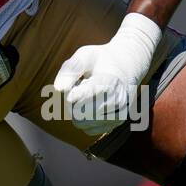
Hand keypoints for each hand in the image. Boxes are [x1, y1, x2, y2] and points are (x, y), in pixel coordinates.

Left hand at [52, 13, 160, 135]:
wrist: (126, 67)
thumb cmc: (101, 60)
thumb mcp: (85, 55)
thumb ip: (71, 69)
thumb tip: (59, 89)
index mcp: (110, 82)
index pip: (85, 96)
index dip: (74, 94)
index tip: (73, 89)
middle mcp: (118, 101)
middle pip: (79, 113)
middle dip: (71, 102)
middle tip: (78, 87)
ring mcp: (119, 115)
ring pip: (82, 123)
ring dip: (77, 110)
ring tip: (86, 95)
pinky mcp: (116, 124)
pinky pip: (88, 130)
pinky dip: (84, 119)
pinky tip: (91, 105)